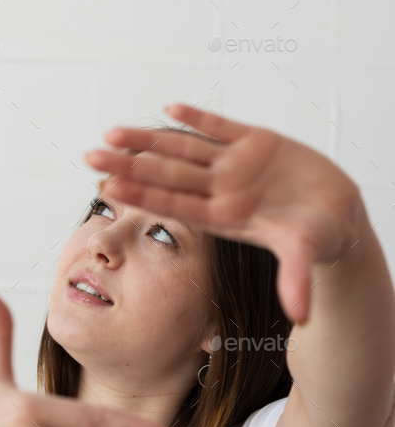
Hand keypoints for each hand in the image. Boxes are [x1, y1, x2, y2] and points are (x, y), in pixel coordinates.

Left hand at [84, 103, 363, 322]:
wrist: (337, 213)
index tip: (107, 188)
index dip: (141, 195)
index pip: (174, 206)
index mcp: (226, 217)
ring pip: (183, 149)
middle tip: (88, 157)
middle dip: (128, 166)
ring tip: (111, 134)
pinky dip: (197, 117)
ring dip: (148, 141)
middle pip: (166, 176)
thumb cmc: (320, 236)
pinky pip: (220, 126)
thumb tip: (301, 317)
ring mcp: (236, 165)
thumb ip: (297, 278)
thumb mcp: (307, 253)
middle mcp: (223, 190)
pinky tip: (168, 110)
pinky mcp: (256, 141)